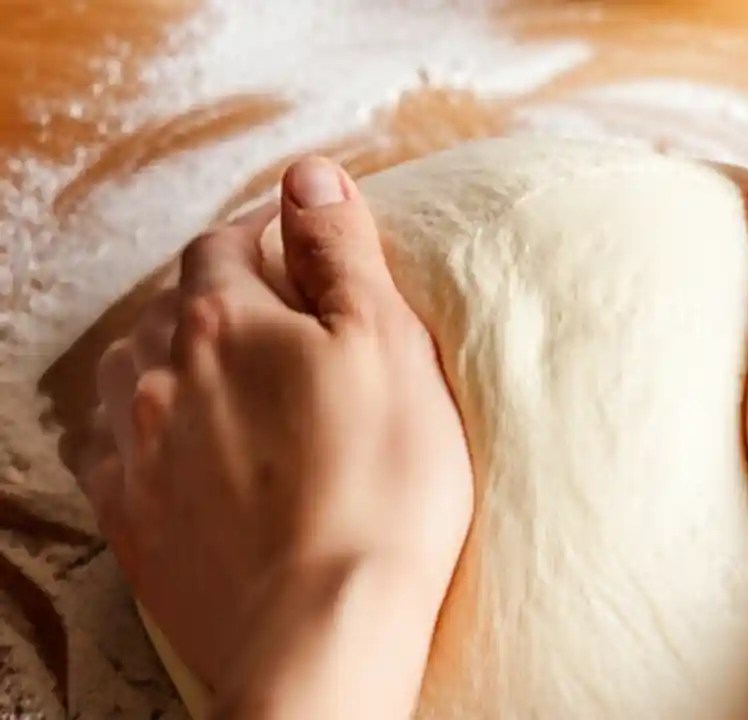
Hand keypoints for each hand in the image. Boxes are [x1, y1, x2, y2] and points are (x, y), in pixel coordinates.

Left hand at [81, 157, 472, 717]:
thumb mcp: (385, 341)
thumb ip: (339, 249)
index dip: (264, 230)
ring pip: (132, 371)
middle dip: (219, 291)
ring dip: (171, 352)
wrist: (323, 627)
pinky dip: (139, 426)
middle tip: (274, 305)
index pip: (227, 244)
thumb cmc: (379, 483)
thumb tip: (308, 174)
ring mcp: (138, 453)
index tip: (299, 237)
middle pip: (175, 305)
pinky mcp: (134, 520)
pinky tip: (171, 437)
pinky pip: (112, 449)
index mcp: (227, 321)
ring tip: (219, 364)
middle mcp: (162, 376)